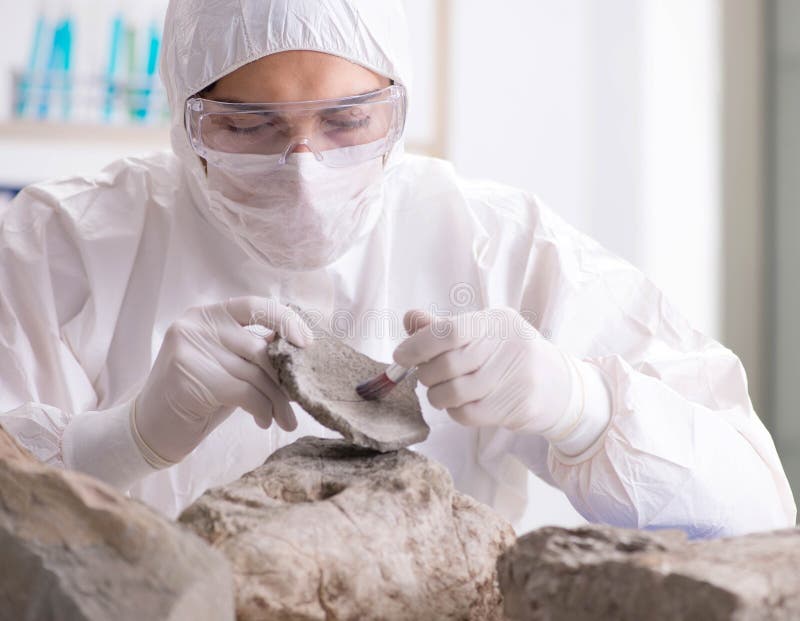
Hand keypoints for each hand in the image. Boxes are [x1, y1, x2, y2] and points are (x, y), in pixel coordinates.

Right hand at [133, 297, 311, 464]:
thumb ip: (255, 352)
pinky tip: (262, 420)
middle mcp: (196, 324)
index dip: (285, 320)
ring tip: (284, 419)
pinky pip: (242, 392)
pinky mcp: (188, 376)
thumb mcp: (228, 366)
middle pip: (258, 349)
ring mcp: (188, 348)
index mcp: (208, 314)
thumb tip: (300, 348)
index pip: (254, 306)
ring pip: (254, 374)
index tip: (306, 343)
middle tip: (298, 404)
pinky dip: (260, 409)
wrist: (149, 429)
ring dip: (276, 401)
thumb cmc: (197, 397)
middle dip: (283, 380)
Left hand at [393, 307, 589, 440]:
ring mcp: (516, 377)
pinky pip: (466, 414)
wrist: (560, 386)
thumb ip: (444, 327)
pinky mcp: (516, 407)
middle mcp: (510, 345)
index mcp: (497, 321)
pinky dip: (453, 411)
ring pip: (454, 392)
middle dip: (426, 374)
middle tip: (426, 376)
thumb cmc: (510, 355)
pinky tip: (459, 404)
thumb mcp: (484, 333)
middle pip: (448, 364)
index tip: (401, 356)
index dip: (418, 345)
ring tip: (441, 392)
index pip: (450, 330)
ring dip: (437, 396)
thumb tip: (410, 318)